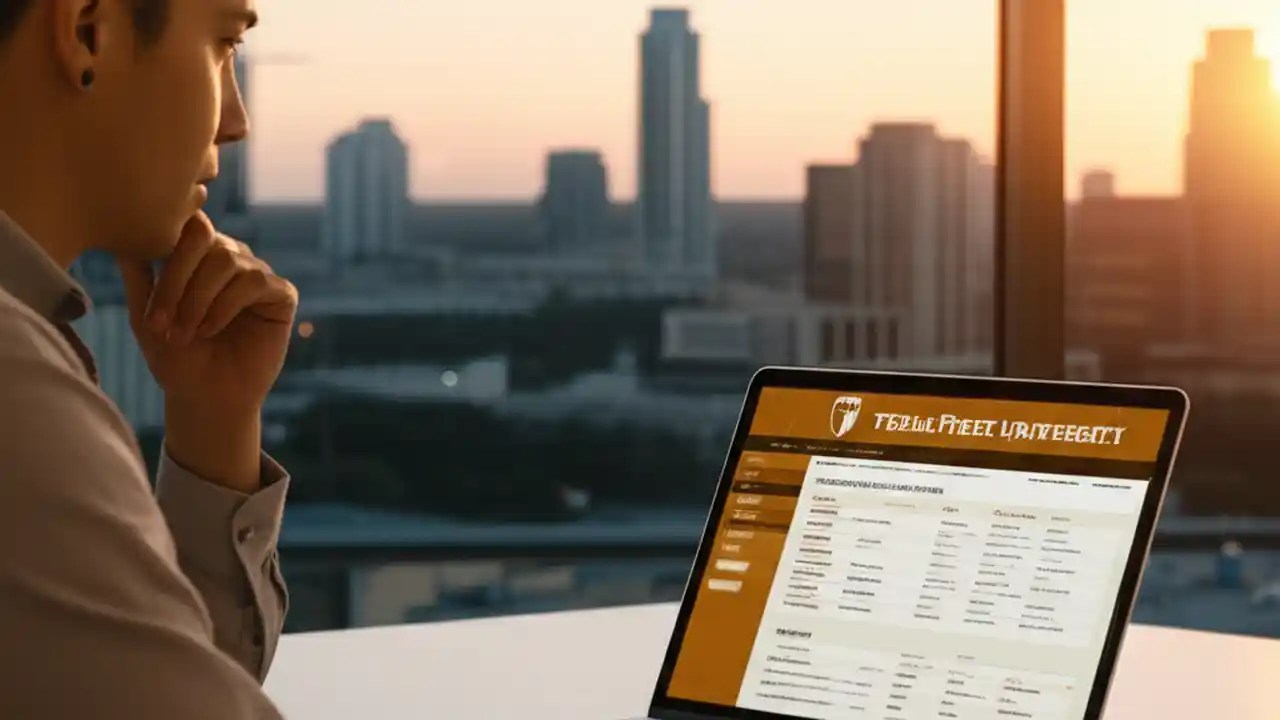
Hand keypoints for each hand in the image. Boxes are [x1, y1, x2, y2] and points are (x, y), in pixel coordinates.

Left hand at [117, 212, 298, 490]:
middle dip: (177, 281)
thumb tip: (122, 236)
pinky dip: (225, 306)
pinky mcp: (282, 294)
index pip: (186, 227)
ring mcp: (258, 273)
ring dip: (198, 299)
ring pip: (228, 261)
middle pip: (205, 240)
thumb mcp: (145, 314)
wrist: (205, 398)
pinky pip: (254, 281)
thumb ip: (138, 274)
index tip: (147, 298)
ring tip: (184, 334)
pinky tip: (210, 330)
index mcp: (199, 254)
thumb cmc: (174, 357)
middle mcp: (231, 257)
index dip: (164, 251)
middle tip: (160, 323)